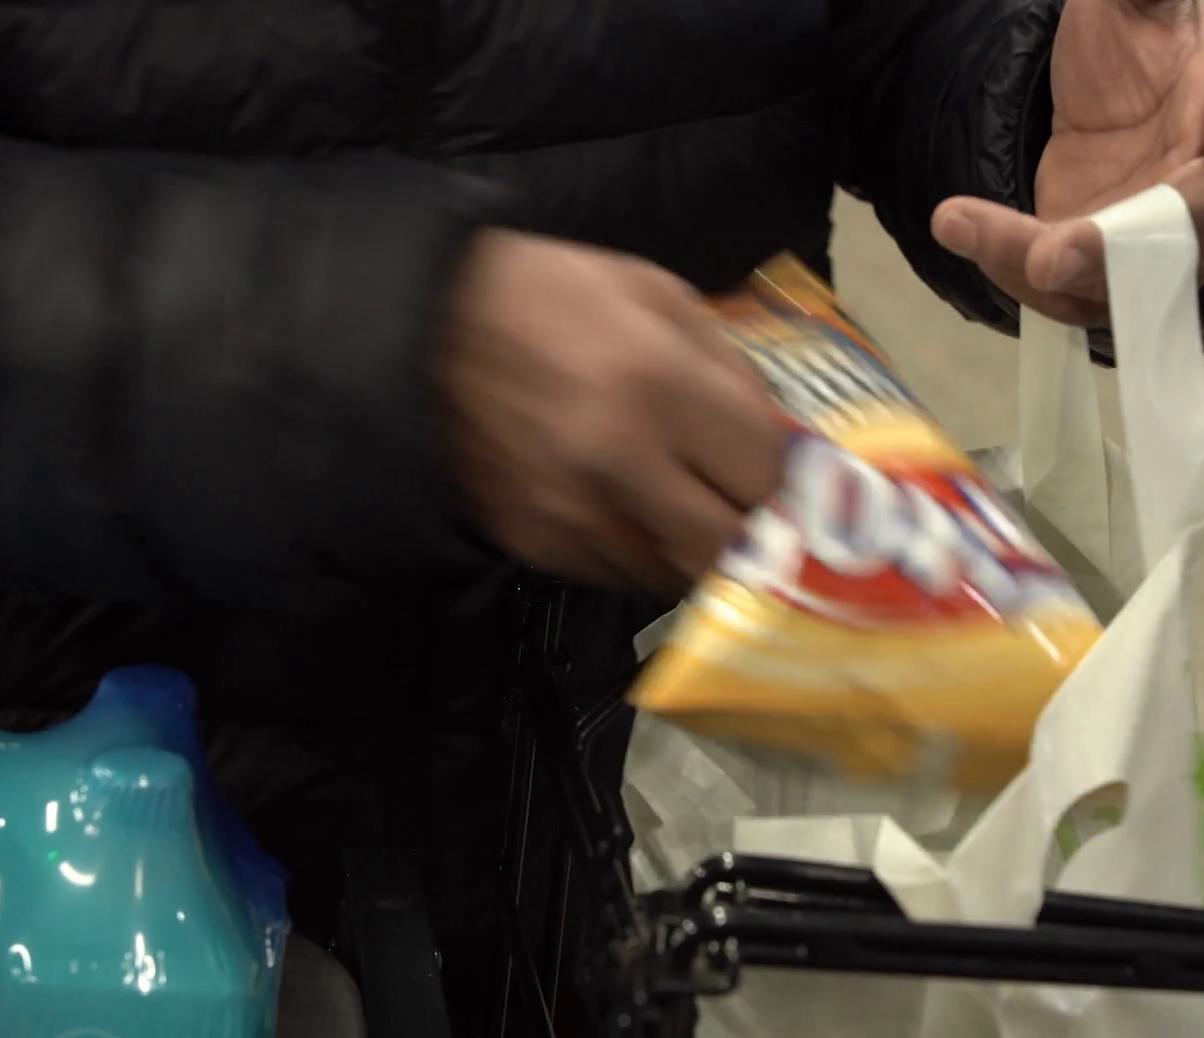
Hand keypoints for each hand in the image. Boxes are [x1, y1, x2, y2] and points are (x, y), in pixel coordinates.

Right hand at [441, 231, 786, 592]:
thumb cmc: (551, 297)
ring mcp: (572, 513)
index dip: (781, 479)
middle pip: (729, 547)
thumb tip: (783, 445)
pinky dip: (638, 550)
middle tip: (747, 509)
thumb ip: (731, 372)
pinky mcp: (533, 543)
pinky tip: (625, 506)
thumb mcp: (658, 297)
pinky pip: (617, 574)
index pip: (763, 475)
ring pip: (675, 575)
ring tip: (682, 503)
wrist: (421, 327)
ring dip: (693, 547)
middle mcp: (620, 461)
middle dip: (750, 532)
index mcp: (661, 383)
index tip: (773, 471)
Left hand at [932, 0, 1203, 324]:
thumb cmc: (1148, 38)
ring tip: (962, 225)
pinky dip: (1007, 265)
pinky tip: (958, 227)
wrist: (1125, 87)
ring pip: (1110, 278)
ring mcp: (1158, 242)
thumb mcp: (1142, 0)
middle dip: (1112, 252)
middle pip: (1179, 234)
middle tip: (1049, 256)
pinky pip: (1062, 287)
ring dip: (1033, 263)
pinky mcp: (1101, 266)